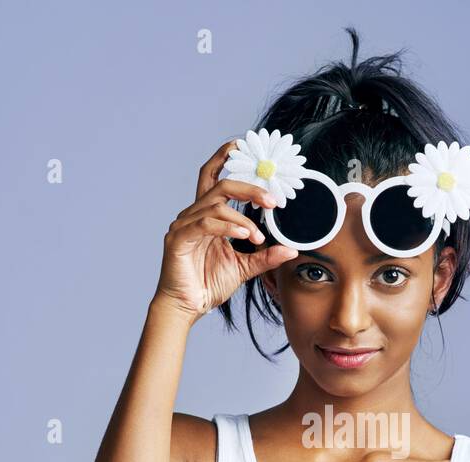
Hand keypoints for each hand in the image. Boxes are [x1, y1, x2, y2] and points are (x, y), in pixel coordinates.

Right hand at [152, 139, 298, 323]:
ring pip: (216, 205)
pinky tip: (243, 234)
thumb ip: (264, 257)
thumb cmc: (207, 284)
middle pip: (221, 185)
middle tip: (273, 200)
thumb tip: (291, 250)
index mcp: (207, 216)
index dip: (224, 157)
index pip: (213, 177)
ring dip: (243, 218)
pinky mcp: (179, 239)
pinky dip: (228, 226)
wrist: (186, 307)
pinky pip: (206, 224)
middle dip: (249, 188)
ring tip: (257, 236)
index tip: (241, 146)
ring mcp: (184, 226)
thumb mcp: (243, 268)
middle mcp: (193, 215)